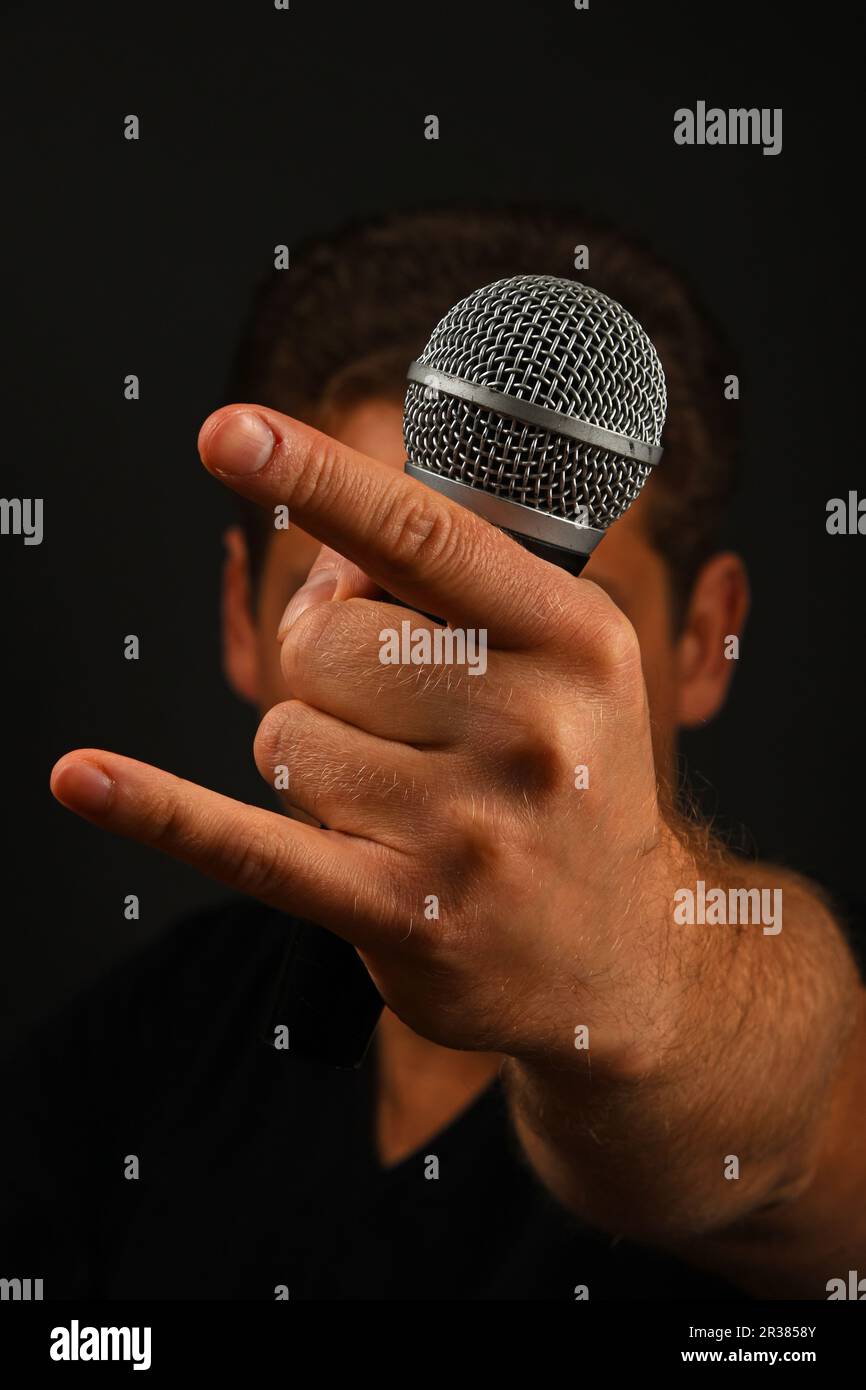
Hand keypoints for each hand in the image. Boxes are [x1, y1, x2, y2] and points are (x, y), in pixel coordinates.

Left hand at [51, 404, 684, 1068]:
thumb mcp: (565, 664)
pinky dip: (158, 808)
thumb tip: (324, 532)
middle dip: (327, 667)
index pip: (426, 538)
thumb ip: (455, 583)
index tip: (228, 431)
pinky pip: (251, 843)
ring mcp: (467, 830)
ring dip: (313, 759)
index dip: (318, 476)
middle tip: (391, 712)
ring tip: (397, 798)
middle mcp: (532, 730)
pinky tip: (81, 779)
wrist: (617, 956)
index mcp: (577, 641)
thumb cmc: (571, 785)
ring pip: (284, 736)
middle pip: (323, 645)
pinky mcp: (403, 913)